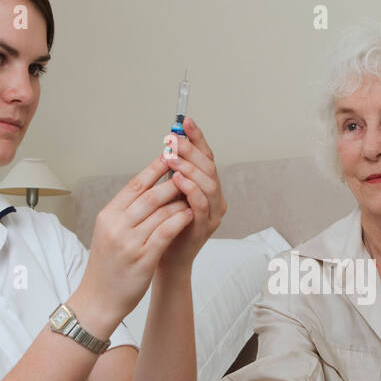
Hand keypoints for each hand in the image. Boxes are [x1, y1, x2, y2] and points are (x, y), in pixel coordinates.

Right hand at [76, 156, 193, 327]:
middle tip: (190, 171)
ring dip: (181, 200)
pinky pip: (166, 231)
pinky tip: (191, 213)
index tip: (171, 154)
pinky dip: (180, 219)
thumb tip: (149, 188)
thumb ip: (126, 211)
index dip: (156, 168)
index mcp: (109, 214)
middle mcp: (117, 224)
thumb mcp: (110, 232)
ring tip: (194, 194)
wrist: (98, 298)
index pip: (135, 184)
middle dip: (173, 181)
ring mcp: (129, 241)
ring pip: (161, 211)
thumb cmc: (107, 265)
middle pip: (151, 194)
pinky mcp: (143, 258)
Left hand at [159, 117, 224, 270]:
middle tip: (173, 140)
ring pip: (208, 183)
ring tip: (172, 157)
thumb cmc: (164, 225)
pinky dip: (191, 190)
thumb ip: (174, 173)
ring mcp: (213, 213)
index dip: (197, 137)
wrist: (164, 260)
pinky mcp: (205, 227)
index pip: (205, 156)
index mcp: (208, 186)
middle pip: (208, 166)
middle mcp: (216, 197)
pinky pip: (202, 205)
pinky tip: (177, 179)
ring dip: (190, 167)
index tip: (184, 121)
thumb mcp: (169, 194)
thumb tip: (168, 145)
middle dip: (190, 150)